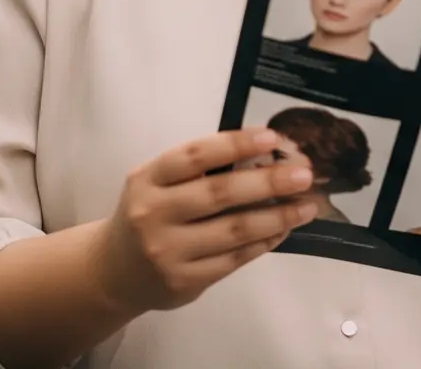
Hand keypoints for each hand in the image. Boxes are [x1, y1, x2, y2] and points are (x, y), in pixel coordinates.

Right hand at [89, 128, 315, 315]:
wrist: (113, 271)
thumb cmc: (149, 212)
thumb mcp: (159, 182)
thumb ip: (200, 169)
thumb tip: (266, 154)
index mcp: (148, 179)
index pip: (194, 155)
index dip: (234, 144)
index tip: (272, 138)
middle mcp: (153, 215)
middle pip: (219, 193)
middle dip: (268, 181)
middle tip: (304, 174)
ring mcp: (167, 252)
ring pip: (233, 231)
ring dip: (277, 216)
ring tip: (307, 205)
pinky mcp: (183, 282)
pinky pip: (234, 259)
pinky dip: (264, 243)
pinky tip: (283, 229)